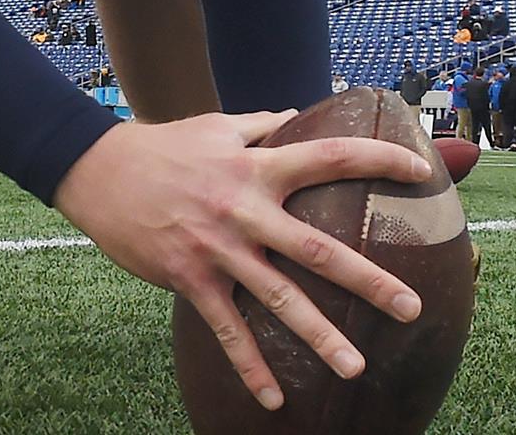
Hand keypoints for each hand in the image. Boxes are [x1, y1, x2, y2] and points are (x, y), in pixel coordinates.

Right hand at [52, 112, 429, 410]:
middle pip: (316, 248)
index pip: (329, 157)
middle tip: (411, 308)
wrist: (97, 171)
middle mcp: (244, 210)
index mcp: (257, 168)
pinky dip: (250, 365)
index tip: (418, 169)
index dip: (376, 159)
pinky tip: (274, 397)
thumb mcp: (216, 127)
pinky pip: (227, 329)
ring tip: (355, 367)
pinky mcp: (190, 278)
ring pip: (278, 298)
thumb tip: (299, 117)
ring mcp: (217, 248)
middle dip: (368, 279)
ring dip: (319, 335)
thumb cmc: (162, 147)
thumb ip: (262, 127)